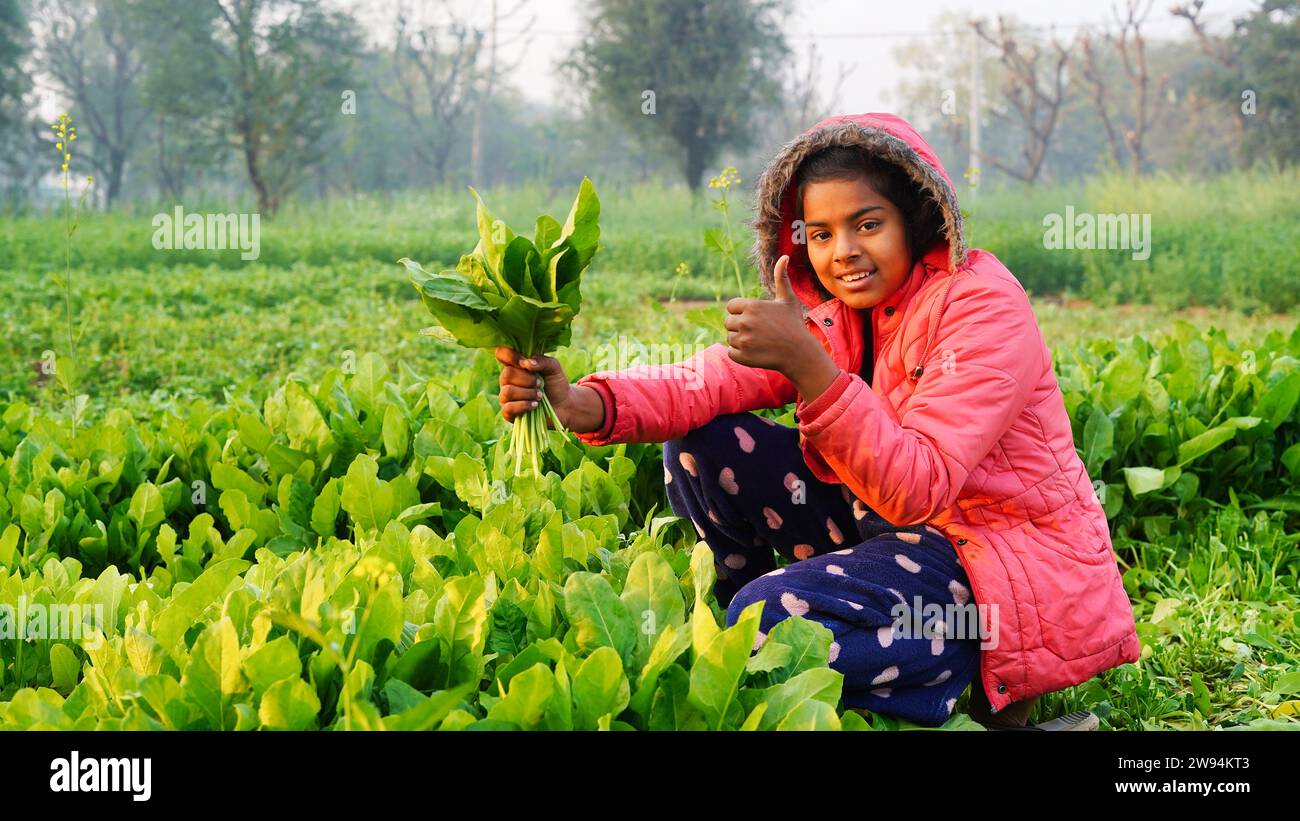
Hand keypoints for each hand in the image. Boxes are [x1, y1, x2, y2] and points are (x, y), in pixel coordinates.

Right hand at [496, 347, 572, 421]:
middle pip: (506, 374)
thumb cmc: (556, 384)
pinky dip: (524, 405)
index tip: (525, 364)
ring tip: (540, 396)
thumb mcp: (553, 367)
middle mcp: (507, 380)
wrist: (564, 405)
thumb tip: (526, 363)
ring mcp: (506, 397)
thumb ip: (542, 361)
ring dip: (527, 393)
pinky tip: (535, 405)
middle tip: (540, 383)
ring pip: (508, 392)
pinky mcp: (508, 413)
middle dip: (527, 380)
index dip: (511, 356)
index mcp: (515, 365)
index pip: (501, 353)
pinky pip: (508, 408)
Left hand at [723, 255, 815, 375]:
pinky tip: (756, 351)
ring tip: (759, 342)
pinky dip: (740, 354)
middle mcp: (745, 322)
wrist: (799, 353)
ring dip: (740, 341)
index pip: (731, 307)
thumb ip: (781, 278)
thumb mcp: (788, 300)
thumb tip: (785, 256)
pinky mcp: (743, 356)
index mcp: (752, 306)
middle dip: (739, 326)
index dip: (741, 312)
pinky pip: (731, 353)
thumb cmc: (793, 324)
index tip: (755, 318)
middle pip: (728, 323)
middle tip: (758, 332)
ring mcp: (743, 340)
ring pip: (729, 338)